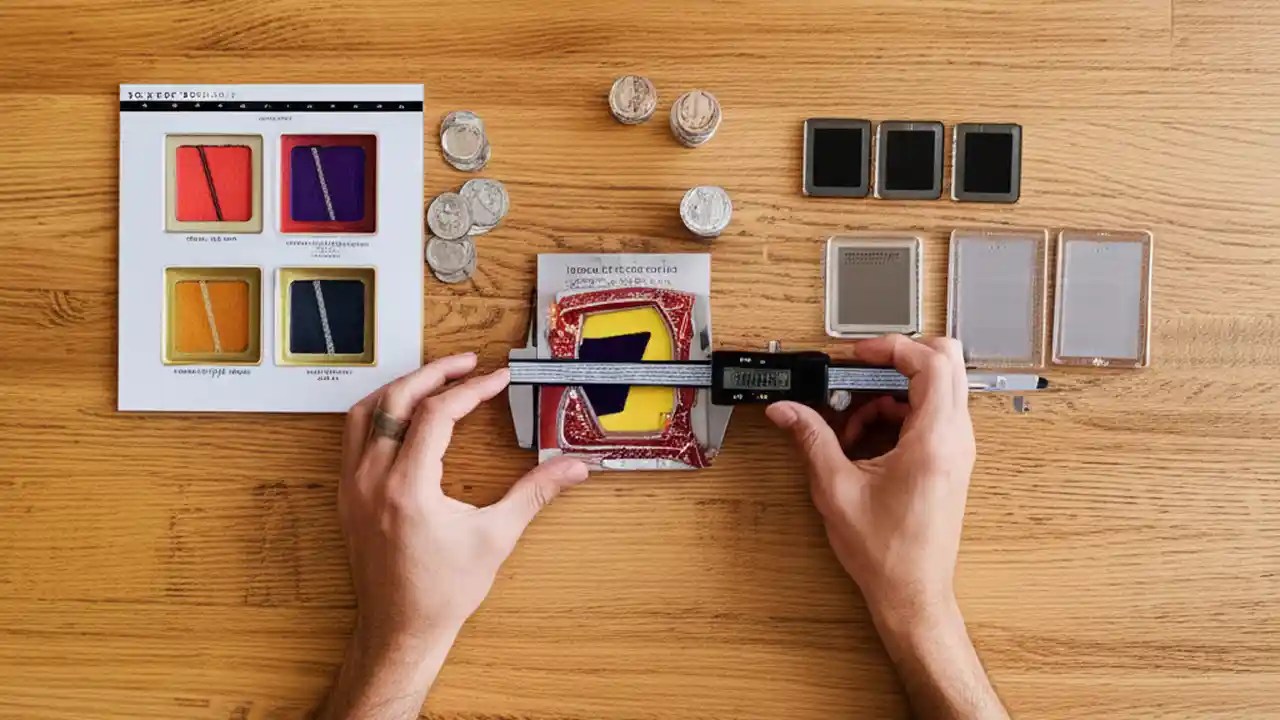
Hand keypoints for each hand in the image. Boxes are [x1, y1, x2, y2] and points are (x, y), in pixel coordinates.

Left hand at [321, 352, 588, 718]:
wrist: (400, 630)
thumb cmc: (443, 592)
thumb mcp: (496, 538)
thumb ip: (535, 493)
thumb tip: (574, 468)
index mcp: (408, 488)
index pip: (436, 414)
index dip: (471, 389)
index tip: (496, 378)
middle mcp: (372, 480)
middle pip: (396, 400)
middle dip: (434, 373)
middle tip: (468, 364)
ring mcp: (353, 486)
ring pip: (366, 412)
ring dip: (401, 387)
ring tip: (435, 378)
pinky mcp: (347, 495)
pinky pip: (354, 436)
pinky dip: (380, 413)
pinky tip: (405, 414)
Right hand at [766, 335, 974, 616]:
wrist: (913, 592)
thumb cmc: (887, 552)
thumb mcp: (836, 489)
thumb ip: (811, 439)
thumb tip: (787, 411)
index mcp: (934, 441)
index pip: (930, 364)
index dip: (892, 347)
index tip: (859, 353)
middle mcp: (955, 440)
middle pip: (946, 363)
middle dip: (900, 358)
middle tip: (860, 371)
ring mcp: (958, 449)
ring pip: (938, 388)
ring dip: (894, 390)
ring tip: (853, 423)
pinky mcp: (951, 459)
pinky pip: (932, 414)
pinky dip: (899, 413)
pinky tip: (864, 441)